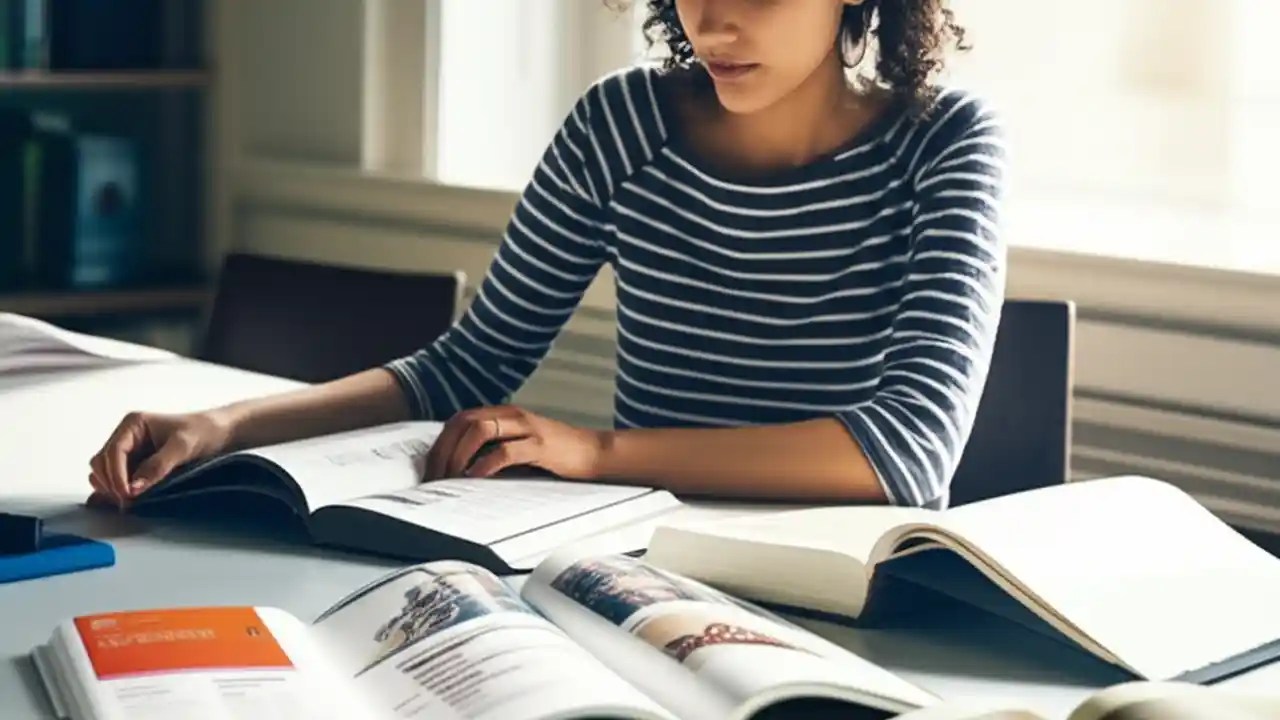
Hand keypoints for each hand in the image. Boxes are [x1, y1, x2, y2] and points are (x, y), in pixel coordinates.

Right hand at [88, 410, 235, 508]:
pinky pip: (115, 480)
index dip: (116, 476)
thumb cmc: (203, 432)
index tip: (127, 495)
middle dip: (110, 483)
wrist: (220, 433)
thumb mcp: (183, 447)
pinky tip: (124, 502)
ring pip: (104, 473)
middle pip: (101, 463)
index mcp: (133, 424)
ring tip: (129, 503)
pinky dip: (115, 491)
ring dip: (110, 489)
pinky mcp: (135, 465)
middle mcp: (126, 437)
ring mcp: (129, 452)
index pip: (113, 452)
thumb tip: (134, 488)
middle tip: (129, 503)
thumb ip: (158, 466)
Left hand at [424, 405, 606, 481]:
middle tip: (434, 477)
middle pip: (464, 422)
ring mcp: (526, 427)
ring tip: (451, 477)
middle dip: (443, 449)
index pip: (460, 419)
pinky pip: (505, 450)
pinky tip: (475, 478)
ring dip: (459, 455)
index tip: (430, 468)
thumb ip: (494, 449)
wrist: (593, 453)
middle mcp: (512, 415)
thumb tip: (460, 470)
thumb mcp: (519, 446)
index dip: (441, 442)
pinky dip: (485, 464)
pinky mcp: (540, 445)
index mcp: (504, 413)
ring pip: (480, 430)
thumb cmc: (554, 455)